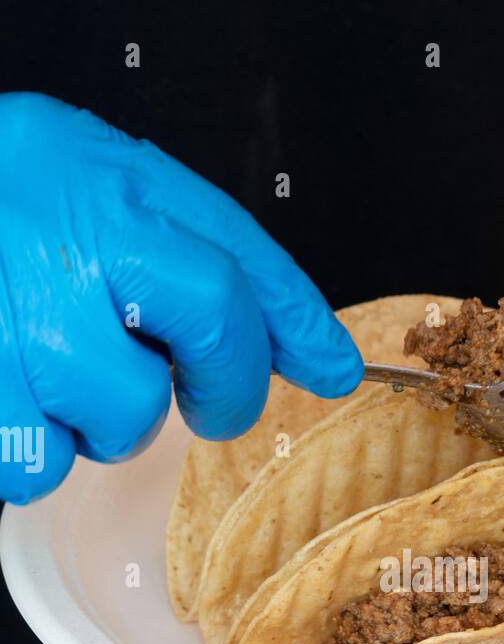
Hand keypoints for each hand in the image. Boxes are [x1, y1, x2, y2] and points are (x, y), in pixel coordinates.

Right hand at [0, 93, 362, 503]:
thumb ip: (213, 256)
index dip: (290, 332)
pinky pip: (34, 466)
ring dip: (102, 416)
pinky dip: (33, 446)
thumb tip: (323, 355)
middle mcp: (56, 258)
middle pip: (188, 363)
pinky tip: (12, 389)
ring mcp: (9, 330)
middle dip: (209, 391)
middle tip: (194, 386)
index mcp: (104, 193)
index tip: (331, 370)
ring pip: (114, 426)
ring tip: (56, 358)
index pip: (232, 278)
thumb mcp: (104, 177)